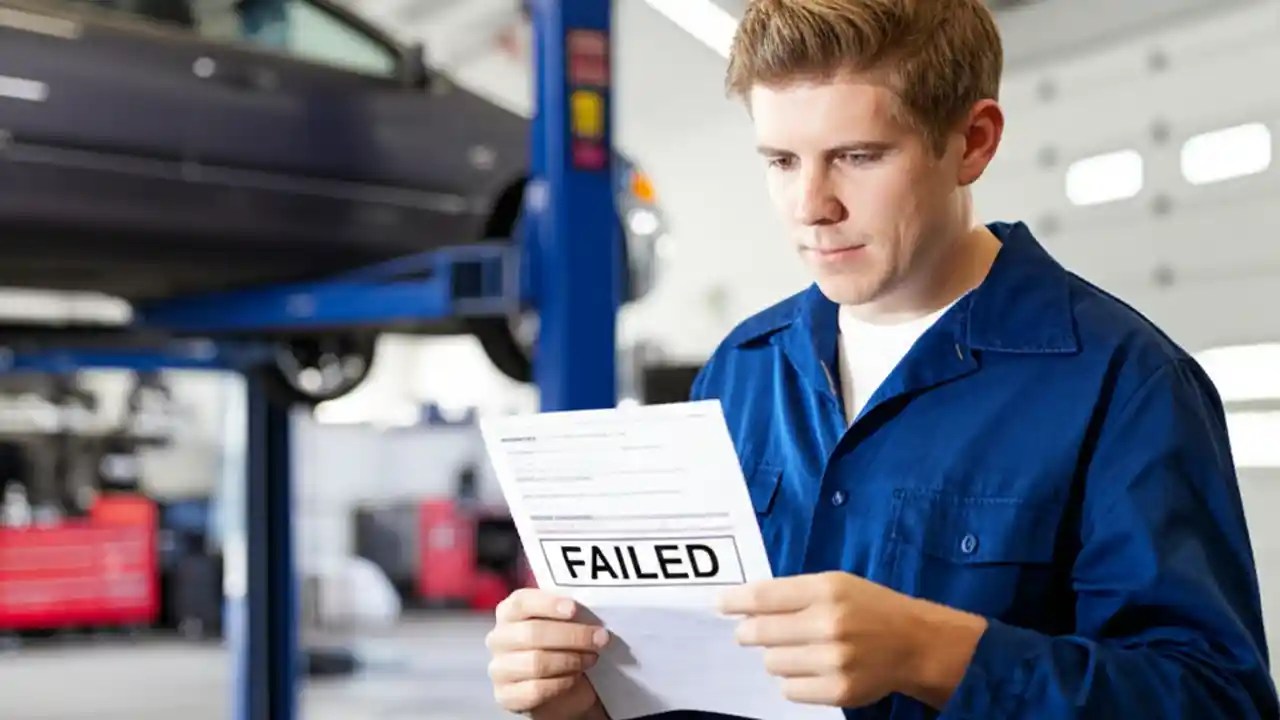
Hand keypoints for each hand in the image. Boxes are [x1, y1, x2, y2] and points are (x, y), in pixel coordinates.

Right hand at [485, 588, 611, 718]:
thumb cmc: (562, 648)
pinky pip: (536, 689)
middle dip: (572, 635)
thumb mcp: (565, 624)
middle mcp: (499, 638)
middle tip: (600, 638)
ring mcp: (499, 669)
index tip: (574, 609)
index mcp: (509, 612)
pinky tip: (575, 677)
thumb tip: (591, 610)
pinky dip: (562, 682)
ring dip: (571, 660)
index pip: (521, 602)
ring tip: (592, 658)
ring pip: (536, 662)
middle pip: (532, 633)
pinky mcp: (506, 696)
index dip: (548, 604)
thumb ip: (569, 614)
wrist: (561, 689)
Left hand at [718, 571, 985, 709]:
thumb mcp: (835, 584)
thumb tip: (744, 605)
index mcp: (826, 590)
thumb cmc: (868, 608)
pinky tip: (812, 669)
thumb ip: (793, 592)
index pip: (764, 596)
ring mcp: (834, 661)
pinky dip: (794, 680)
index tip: (719, 605)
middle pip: (760, 632)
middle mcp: (830, 624)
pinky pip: (789, 690)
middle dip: (749, 633)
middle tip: (749, 633)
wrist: (914, 643)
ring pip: (772, 663)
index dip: (735, 602)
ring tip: (799, 650)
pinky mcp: (838, 691)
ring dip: (777, 657)